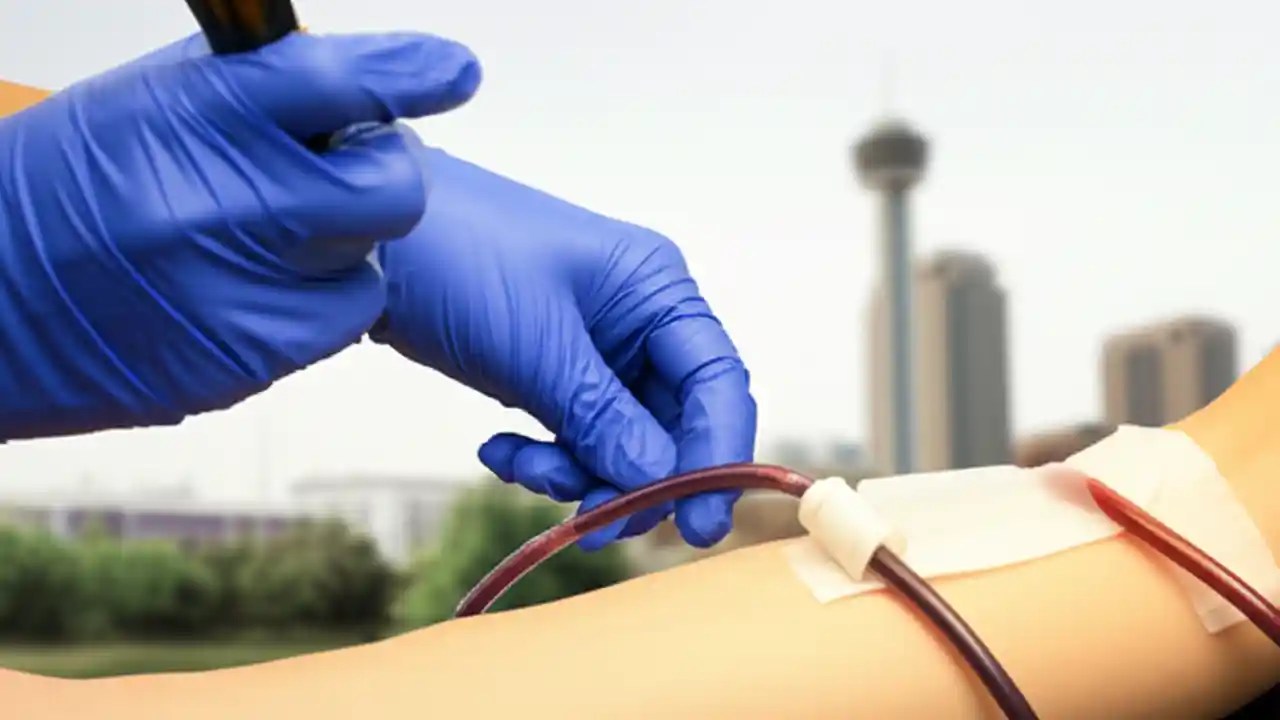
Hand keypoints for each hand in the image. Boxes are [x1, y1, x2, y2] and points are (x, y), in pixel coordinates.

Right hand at [0, 31, 479, 439]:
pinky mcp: (250, 355)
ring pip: (372, 258)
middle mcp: (226, 203)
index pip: (337, 80)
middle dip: (387, 170)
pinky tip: (256, 284)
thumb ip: (260, 92)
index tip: (453, 73)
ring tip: (267, 233)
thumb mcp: (150, 102)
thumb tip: (369, 85)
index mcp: (198, 116)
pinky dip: (320, 297)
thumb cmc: (74, 185)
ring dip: (345, 241)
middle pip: (393, 187)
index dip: (411, 73)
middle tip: (349, 165)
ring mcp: (241, 288)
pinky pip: (342, 317)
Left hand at [372, 146, 755, 549]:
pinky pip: (576, 439)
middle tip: (593, 523)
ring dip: (580, 474)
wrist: (364, 235)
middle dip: (635, 480)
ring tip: (521, 467)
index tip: (697, 525)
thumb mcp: (535, 344)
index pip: (717, 382)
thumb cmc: (457, 256)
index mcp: (655, 290)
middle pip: (673, 425)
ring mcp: (596, 350)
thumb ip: (603, 419)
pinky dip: (545, 459)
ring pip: (622, 444)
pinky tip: (496, 450)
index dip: (717, 456)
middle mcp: (639, 321)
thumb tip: (661, 486)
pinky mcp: (554, 374)